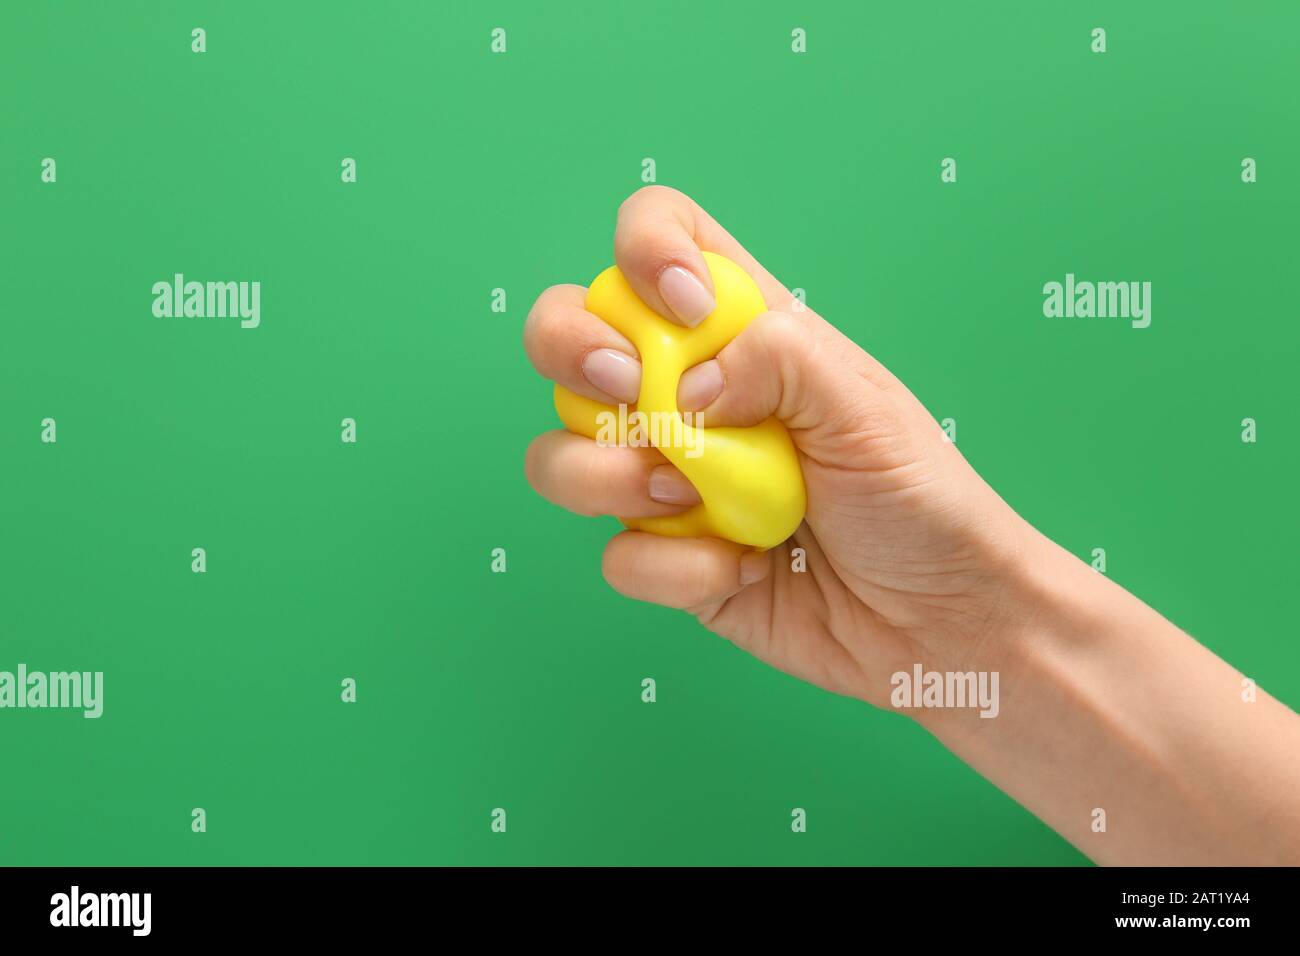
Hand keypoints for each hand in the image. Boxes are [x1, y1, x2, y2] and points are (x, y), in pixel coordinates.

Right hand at [523, 185, 1033, 706]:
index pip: (660, 237)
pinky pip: (617, 555)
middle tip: (634, 391)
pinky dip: (677, 569)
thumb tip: (684, 386)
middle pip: (567, 333)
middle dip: (573, 350)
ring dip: (610, 475)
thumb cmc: (918, 499)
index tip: (686, 307)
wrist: (936, 622)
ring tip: (694, 499)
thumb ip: (778, 358)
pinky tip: (744, 568)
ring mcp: (666, 477)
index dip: (646, 249)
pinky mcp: (666, 559)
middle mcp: (686, 394)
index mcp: (741, 330)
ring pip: (559, 453)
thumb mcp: (867, 407)